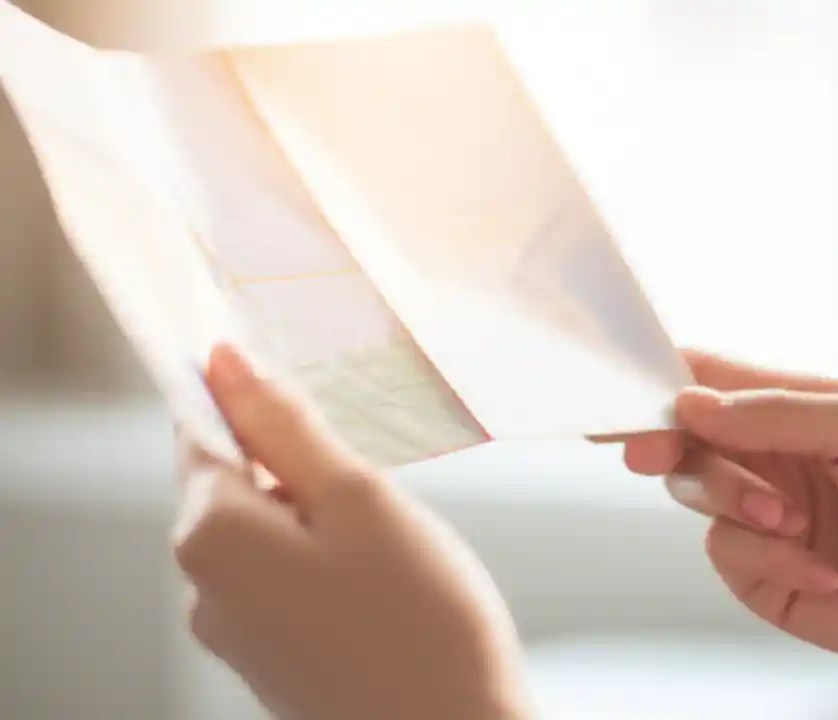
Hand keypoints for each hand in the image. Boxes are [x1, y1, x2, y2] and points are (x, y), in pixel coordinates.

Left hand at [173, 344, 529, 719]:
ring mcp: (238, 633)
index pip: (202, 430)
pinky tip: (385, 582)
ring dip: (322, 516)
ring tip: (393, 542)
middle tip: (378, 480)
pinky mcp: (277, 662)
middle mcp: (204, 588)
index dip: (249, 394)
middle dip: (301, 464)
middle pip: (237, 483)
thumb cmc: (419, 617)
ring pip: (271, 534)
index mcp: (209, 535)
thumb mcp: (358, 497)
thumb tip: (225, 362)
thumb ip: (286, 427)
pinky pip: (289, 582)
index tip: (303, 383)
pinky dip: (330, 563)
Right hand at [624, 350, 837, 682]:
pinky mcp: (765, 574)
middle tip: (646, 452)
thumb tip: (688, 404)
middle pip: (684, 434)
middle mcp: (770, 456)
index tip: (615, 387)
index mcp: (794, 405)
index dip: (659, 378)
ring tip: (789, 518)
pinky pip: (725, 553)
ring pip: (693, 492)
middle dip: (665, 441)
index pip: (709, 379)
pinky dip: (768, 555)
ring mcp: (764, 515)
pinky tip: (824, 565)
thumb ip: (774, 413)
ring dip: (732, 499)